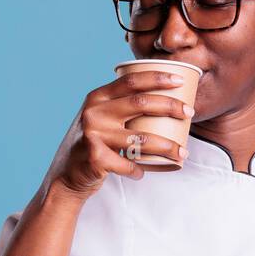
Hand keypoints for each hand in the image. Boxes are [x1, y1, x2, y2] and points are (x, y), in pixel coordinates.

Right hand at [43, 70, 194, 202]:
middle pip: (141, 103)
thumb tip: (162, 95)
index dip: (159, 78)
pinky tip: (142, 173)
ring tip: (182, 153)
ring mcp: (93, 135)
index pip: (132, 81)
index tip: (181, 82)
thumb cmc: (93, 144)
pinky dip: (138, 170)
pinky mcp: (95, 158)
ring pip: (141, 139)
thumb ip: (119, 105)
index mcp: (97, 98)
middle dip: (171, 107)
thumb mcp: (99, 117)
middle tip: (189, 113)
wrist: (65, 176)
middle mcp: (93, 112)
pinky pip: (128, 165)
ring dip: (167, 147)